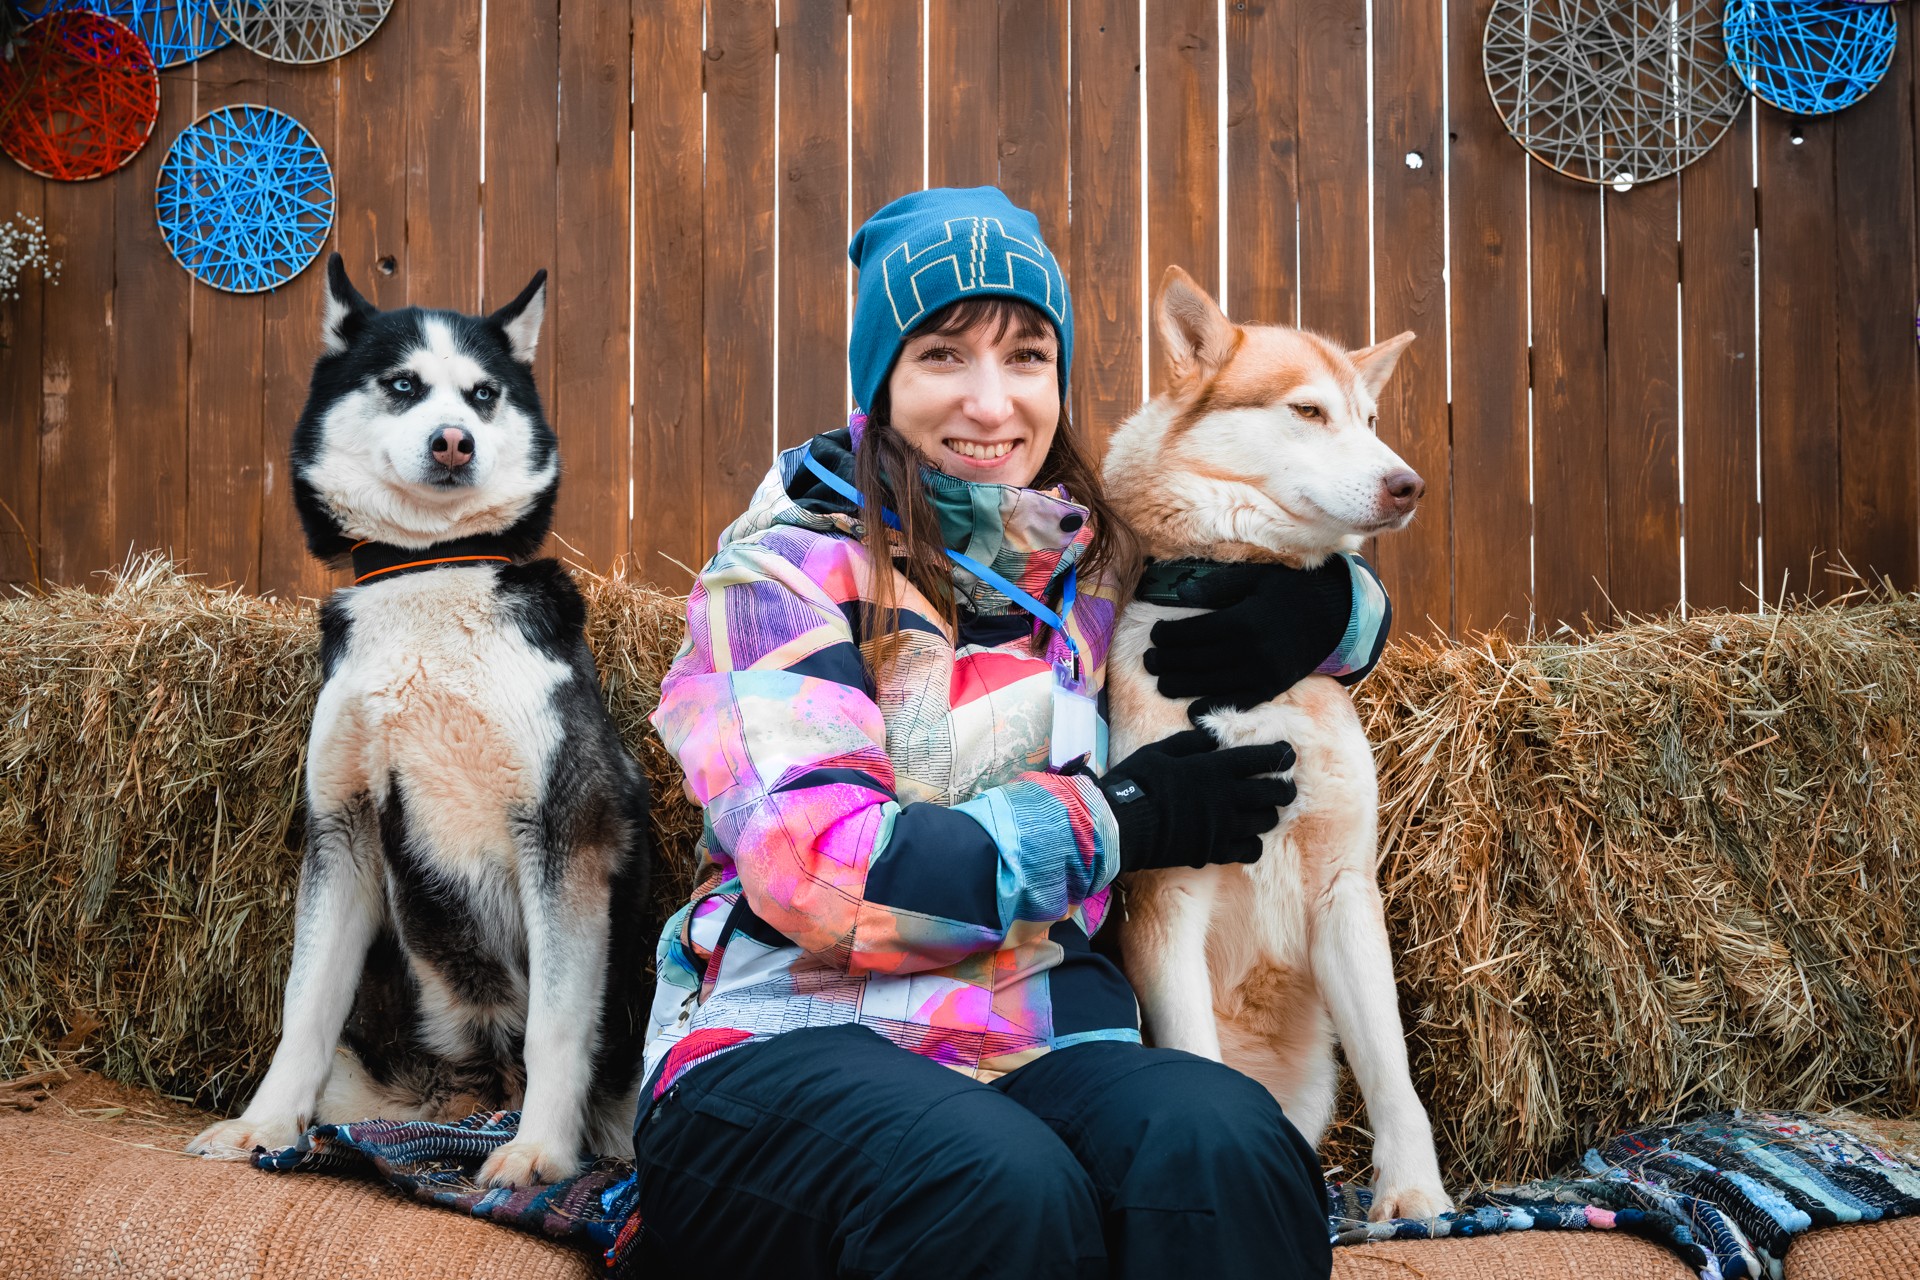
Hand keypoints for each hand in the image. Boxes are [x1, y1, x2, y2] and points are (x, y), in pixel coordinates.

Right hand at [1099, 728, 1295, 872]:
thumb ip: (1192, 741)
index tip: (1288, 754)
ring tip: (1264, 811)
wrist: (1121, 825)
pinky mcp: (1216, 851)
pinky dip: (1253, 843)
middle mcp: (1227, 797)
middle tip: (1284, 787)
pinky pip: (1250, 850)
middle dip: (1285, 789)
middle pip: (1274, 793)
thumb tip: (1215, 734)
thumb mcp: (1161, 750)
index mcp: (1215, 768)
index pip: (1261, 758)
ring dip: (1269, 814)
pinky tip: (1246, 837)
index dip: (1281, 755)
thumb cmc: (1137, 782)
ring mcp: (1224, 827)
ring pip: (1266, 822)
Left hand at [1143, 558, 1353, 714]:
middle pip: (1196, 661)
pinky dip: (1213, 708)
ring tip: (1161, 683)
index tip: (1154, 635)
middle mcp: (1251, 651)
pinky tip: (1192, 710)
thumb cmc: (1289, 591)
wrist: (1334, 616)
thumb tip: (1181, 594)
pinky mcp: (1272, 688)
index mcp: (1243, 621)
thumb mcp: (1256, 579)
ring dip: (1181, 686)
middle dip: (1167, 662)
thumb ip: (1218, 586)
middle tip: (1148, 662)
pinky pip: (1237, 702)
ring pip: (1211, 684)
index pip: (1193, 632)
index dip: (1168, 636)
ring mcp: (1262, 673)